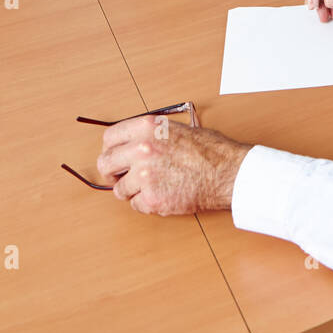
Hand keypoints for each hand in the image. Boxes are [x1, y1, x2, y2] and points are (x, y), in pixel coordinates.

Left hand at [96, 114, 251, 214]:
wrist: (226, 172)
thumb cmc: (209, 151)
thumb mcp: (176, 128)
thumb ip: (150, 135)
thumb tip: (131, 144)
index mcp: (146, 127)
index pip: (109, 138)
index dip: (111, 150)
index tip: (114, 156)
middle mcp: (141, 149)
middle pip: (105, 164)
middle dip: (112, 172)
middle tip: (121, 177)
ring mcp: (144, 175)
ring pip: (120, 190)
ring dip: (132, 191)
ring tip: (152, 186)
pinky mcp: (151, 199)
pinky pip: (136, 205)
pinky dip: (146, 203)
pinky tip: (163, 194)